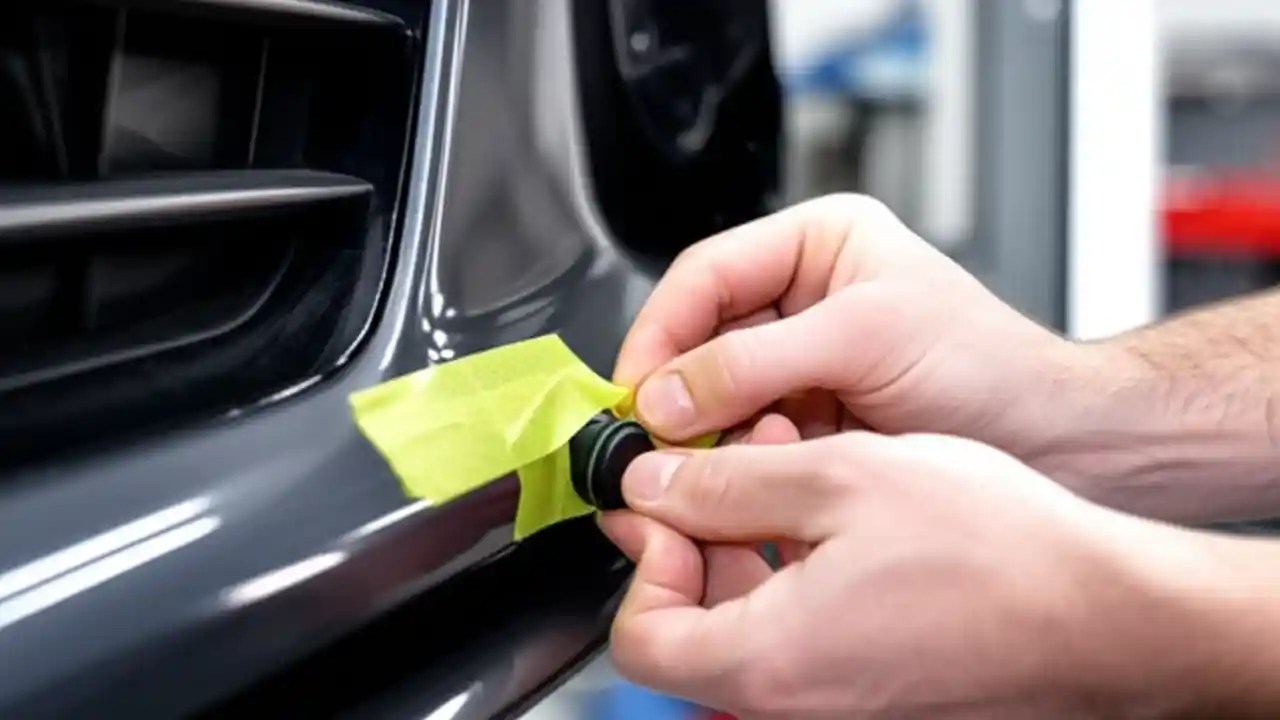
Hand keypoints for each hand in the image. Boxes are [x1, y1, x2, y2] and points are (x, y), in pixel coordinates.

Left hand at [599, 428, 1273, 718]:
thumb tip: (653, 484)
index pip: (640, 638)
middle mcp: (793, 703)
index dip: (643, 561)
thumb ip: (727, 484)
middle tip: (726, 460)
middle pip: (691, 626)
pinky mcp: (871, 689)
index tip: (671, 500)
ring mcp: (835, 702)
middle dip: (697, 533)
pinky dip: (795, 567)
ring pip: (747, 623)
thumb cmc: (999, 555)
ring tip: (788, 459)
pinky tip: (830, 503)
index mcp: (769, 663)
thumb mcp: (843, 479)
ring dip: (748, 538)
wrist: (1108, 616)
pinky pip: (801, 632)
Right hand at [615, 194, 1117, 467]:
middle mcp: (801, 299)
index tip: (632, 388)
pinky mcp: (810, 422)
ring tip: (720, 461)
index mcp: (816, 243)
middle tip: (652, 439)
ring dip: (711, 433)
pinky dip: (740, 461)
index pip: (704, 276)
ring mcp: (803, 364)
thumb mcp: (862, 339)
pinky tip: (758, 474)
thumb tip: (662, 395)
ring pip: (716, 396)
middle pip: (701, 338)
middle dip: (678, 391)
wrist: (1056, 444)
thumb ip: (752, 363)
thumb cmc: (989, 367)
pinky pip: (747, 437)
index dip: (659, 331)